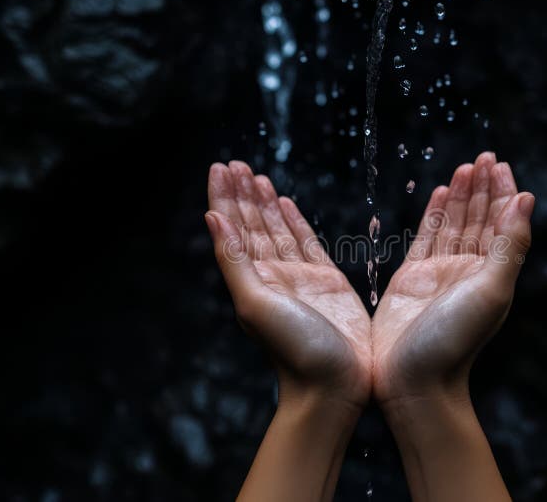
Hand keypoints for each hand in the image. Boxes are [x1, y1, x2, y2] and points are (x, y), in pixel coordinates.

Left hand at [204, 161, 370, 410]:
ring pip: (277, 229)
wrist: (334, 383)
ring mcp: (299, 277)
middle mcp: (271, 274)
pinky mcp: (326, 281)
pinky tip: (286, 205)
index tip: (221, 167)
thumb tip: (211, 217)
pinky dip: (295, 221)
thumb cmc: (294, 348)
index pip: (233, 226)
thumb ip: (233, 259)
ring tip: (257, 176)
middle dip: (243, 193)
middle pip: (252, 223)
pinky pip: (307, 242)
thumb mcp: (254, 302)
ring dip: (264, 202)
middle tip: (237, 164)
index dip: (225, 197)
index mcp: (251, 277)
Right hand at [372, 152, 533, 406]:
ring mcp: (439, 273)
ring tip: (465, 168)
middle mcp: (469, 270)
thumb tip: (526, 199)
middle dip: (483, 187)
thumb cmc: (455, 339)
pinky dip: (434, 215)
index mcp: (493, 273)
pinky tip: (438, 194)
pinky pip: (425, 237)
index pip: (502, 222)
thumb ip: (510, 243)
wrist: (413, 378)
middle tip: (484, 157)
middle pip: (479, 219)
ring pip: (453, 224)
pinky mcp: (412, 277)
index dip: (503, 192)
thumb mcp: (492, 288)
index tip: (501, 164)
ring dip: (460, 195)